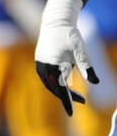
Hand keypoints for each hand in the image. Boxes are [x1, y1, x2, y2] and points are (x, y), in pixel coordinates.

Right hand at [35, 0, 97, 115]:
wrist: (55, 23)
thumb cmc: (70, 37)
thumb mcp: (82, 51)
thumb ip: (87, 67)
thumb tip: (96, 82)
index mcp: (55, 65)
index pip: (61, 89)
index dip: (67, 101)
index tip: (72, 112)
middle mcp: (44, 67)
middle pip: (55, 89)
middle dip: (68, 96)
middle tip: (83, 100)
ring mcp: (40, 65)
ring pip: (50, 84)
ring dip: (61, 91)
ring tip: (74, 95)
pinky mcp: (39, 62)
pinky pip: (47, 79)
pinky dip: (56, 84)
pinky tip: (65, 83)